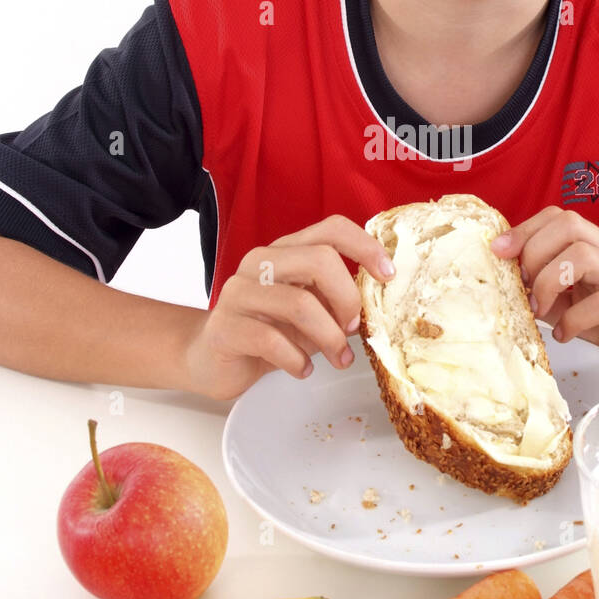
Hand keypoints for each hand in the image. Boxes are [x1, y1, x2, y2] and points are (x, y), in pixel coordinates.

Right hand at [181, 216, 395, 399]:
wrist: (210, 358)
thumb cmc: (267, 332)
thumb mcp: (309, 313)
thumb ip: (335, 302)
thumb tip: (377, 306)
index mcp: (286, 252)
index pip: (331, 229)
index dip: (365, 247)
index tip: (387, 276)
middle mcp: (260, 263)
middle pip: (320, 260)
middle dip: (348, 300)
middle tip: (354, 330)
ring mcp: (239, 293)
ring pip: (300, 304)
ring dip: (330, 338)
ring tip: (338, 358)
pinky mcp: (225, 327)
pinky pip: (272, 341)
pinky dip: (297, 361)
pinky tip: (302, 370)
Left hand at [490, 208, 598, 382]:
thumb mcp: (578, 305)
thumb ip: (550, 290)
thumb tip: (509, 282)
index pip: (560, 217)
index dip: (524, 230)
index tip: (499, 254)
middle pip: (569, 226)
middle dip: (533, 254)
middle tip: (524, 288)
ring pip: (584, 255)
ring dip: (549, 283)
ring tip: (540, 312)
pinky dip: (574, 319)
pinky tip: (566, 334)